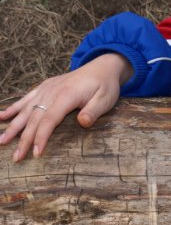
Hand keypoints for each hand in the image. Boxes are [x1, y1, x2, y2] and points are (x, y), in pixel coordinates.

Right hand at [0, 53, 132, 160]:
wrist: (102, 67)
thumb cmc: (105, 86)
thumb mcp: (105, 99)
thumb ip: (93, 111)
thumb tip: (83, 123)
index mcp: (66, 96)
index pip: (49, 120)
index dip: (41, 137)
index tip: (36, 152)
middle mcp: (51, 92)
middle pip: (34, 119)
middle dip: (23, 139)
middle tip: (16, 157)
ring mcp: (46, 89)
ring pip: (26, 110)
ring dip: (13, 127)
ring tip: (1, 141)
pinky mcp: (45, 88)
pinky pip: (26, 99)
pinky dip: (12, 108)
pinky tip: (1, 117)